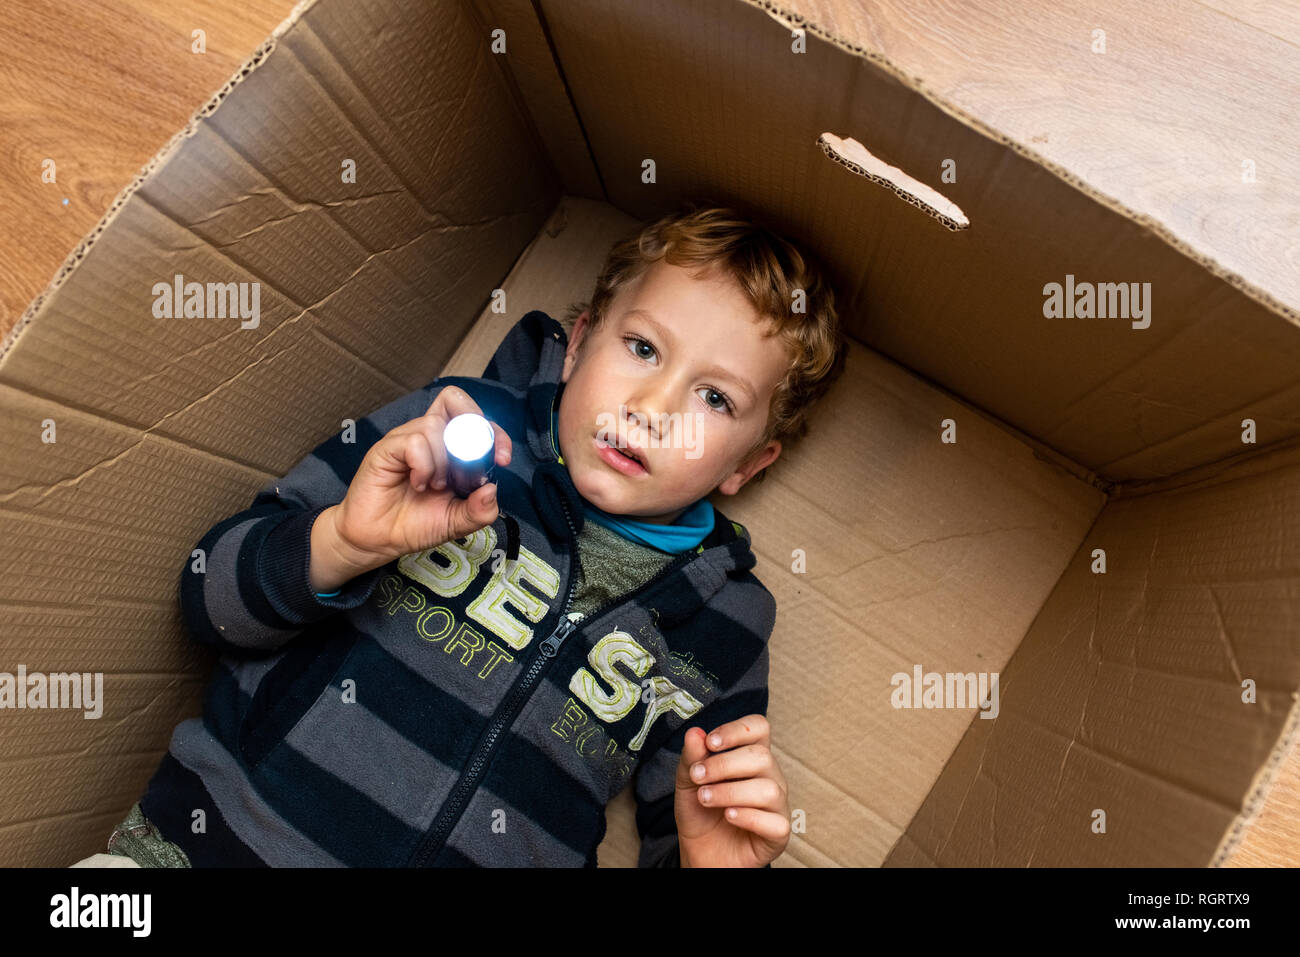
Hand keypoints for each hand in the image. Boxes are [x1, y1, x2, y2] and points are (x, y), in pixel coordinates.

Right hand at [331, 386, 512, 564]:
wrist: (377, 541)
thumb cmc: (414, 524)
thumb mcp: (457, 521)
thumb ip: (479, 511)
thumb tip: (493, 490)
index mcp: (449, 448)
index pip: (475, 419)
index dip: (494, 431)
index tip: (502, 459)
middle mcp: (429, 438)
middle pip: (453, 400)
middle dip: (472, 423)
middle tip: (472, 460)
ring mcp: (407, 440)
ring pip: (434, 424)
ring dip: (442, 460)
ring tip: (434, 486)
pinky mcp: (387, 449)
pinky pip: (414, 442)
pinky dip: (423, 466)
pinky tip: (418, 484)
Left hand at [673, 714, 789, 866]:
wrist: (701, 852)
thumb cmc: (701, 812)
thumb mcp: (688, 782)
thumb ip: (691, 757)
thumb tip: (694, 732)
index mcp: (752, 756)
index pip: (759, 728)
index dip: (737, 730)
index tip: (710, 743)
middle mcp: (770, 776)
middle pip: (761, 756)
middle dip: (724, 765)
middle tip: (698, 777)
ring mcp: (777, 805)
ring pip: (768, 789)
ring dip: (730, 792)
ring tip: (704, 799)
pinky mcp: (779, 833)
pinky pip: (774, 822)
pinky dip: (747, 817)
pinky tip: (728, 816)